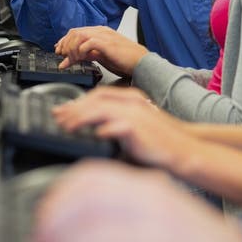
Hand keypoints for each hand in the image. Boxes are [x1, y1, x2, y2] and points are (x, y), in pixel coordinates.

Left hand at [33, 161, 241, 241]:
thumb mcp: (177, 221)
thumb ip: (143, 213)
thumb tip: (100, 225)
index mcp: (156, 188)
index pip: (95, 174)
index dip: (63, 194)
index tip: (50, 216)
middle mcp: (152, 197)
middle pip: (83, 189)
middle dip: (52, 214)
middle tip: (42, 240)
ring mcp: (153, 223)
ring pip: (84, 216)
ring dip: (56, 240)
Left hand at [53, 86, 190, 169]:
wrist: (183, 147)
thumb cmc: (159, 140)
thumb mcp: (136, 126)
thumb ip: (117, 122)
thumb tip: (96, 127)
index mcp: (130, 99)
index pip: (98, 94)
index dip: (78, 101)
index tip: (63, 110)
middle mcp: (131, 103)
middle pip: (96, 99)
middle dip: (74, 108)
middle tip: (58, 117)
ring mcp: (135, 114)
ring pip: (101, 110)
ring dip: (81, 118)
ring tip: (67, 127)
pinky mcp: (139, 129)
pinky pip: (117, 126)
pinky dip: (104, 129)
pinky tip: (95, 134)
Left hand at [55, 26, 147, 75]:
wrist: (140, 62)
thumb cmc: (123, 59)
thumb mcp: (100, 56)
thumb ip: (86, 55)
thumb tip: (71, 59)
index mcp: (99, 32)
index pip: (76, 31)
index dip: (64, 41)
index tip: (59, 50)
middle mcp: (101, 31)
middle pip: (74, 32)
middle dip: (65, 44)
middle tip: (62, 56)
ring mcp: (104, 36)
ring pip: (79, 35)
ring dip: (71, 48)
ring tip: (71, 59)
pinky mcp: (108, 43)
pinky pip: (88, 42)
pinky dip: (81, 50)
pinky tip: (82, 58)